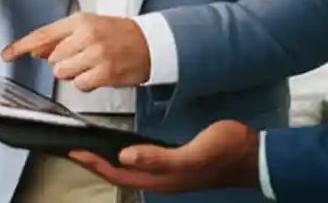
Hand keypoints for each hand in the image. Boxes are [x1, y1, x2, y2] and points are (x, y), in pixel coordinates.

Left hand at [1, 12, 150, 90]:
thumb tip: (36, 50)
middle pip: (52, 59)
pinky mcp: (105, 73)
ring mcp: (95, 55)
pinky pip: (80, 85)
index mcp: (79, 21)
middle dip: (63, 61)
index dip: (21, 46)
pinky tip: (99, 73)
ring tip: (91, 64)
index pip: (43, 34)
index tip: (8, 54)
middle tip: (82, 57)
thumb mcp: (89, 26)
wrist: (150, 43)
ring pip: (64, 73)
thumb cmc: (119, 33)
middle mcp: (85, 36)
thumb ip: (61, 38)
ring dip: (74, 73)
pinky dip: (87, 83)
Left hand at [69, 120, 259, 193]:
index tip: (74, 151)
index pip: (118, 173)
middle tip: (74, 148)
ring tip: (92, 148)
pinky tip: (123, 147)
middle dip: (96, 163)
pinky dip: (126, 155)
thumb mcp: (193, 153)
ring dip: (109, 160)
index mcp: (162, 180)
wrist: (253, 155)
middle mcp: (162, 180)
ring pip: (130, 169)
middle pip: (120, 174)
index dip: (95, 163)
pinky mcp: (176, 163)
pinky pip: (143, 162)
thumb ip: (158, 157)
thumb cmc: (225, 152)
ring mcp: (169, 173)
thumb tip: (124, 156)